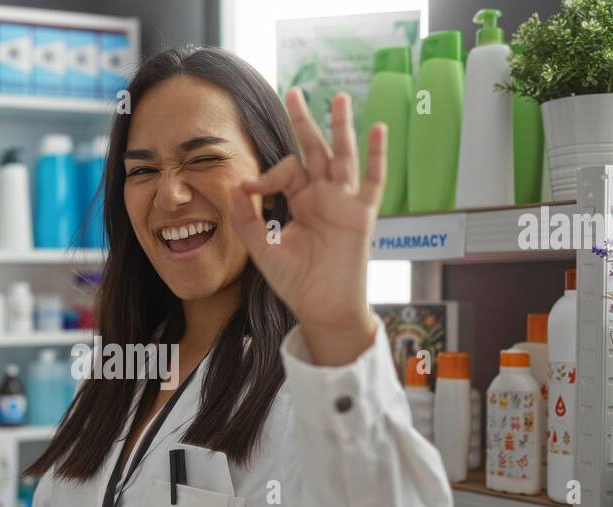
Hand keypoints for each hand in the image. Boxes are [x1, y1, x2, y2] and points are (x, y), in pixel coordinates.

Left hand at [229, 88, 384, 365]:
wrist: (320, 307)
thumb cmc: (295, 281)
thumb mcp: (263, 248)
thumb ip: (247, 219)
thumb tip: (236, 186)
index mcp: (300, 201)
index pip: (285, 171)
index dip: (265, 177)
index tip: (250, 192)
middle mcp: (323, 196)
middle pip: (314, 150)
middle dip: (304, 122)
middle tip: (295, 92)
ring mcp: (344, 203)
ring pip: (343, 157)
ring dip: (341, 127)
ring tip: (339, 98)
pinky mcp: (361, 215)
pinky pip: (373, 181)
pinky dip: (377, 156)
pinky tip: (376, 129)